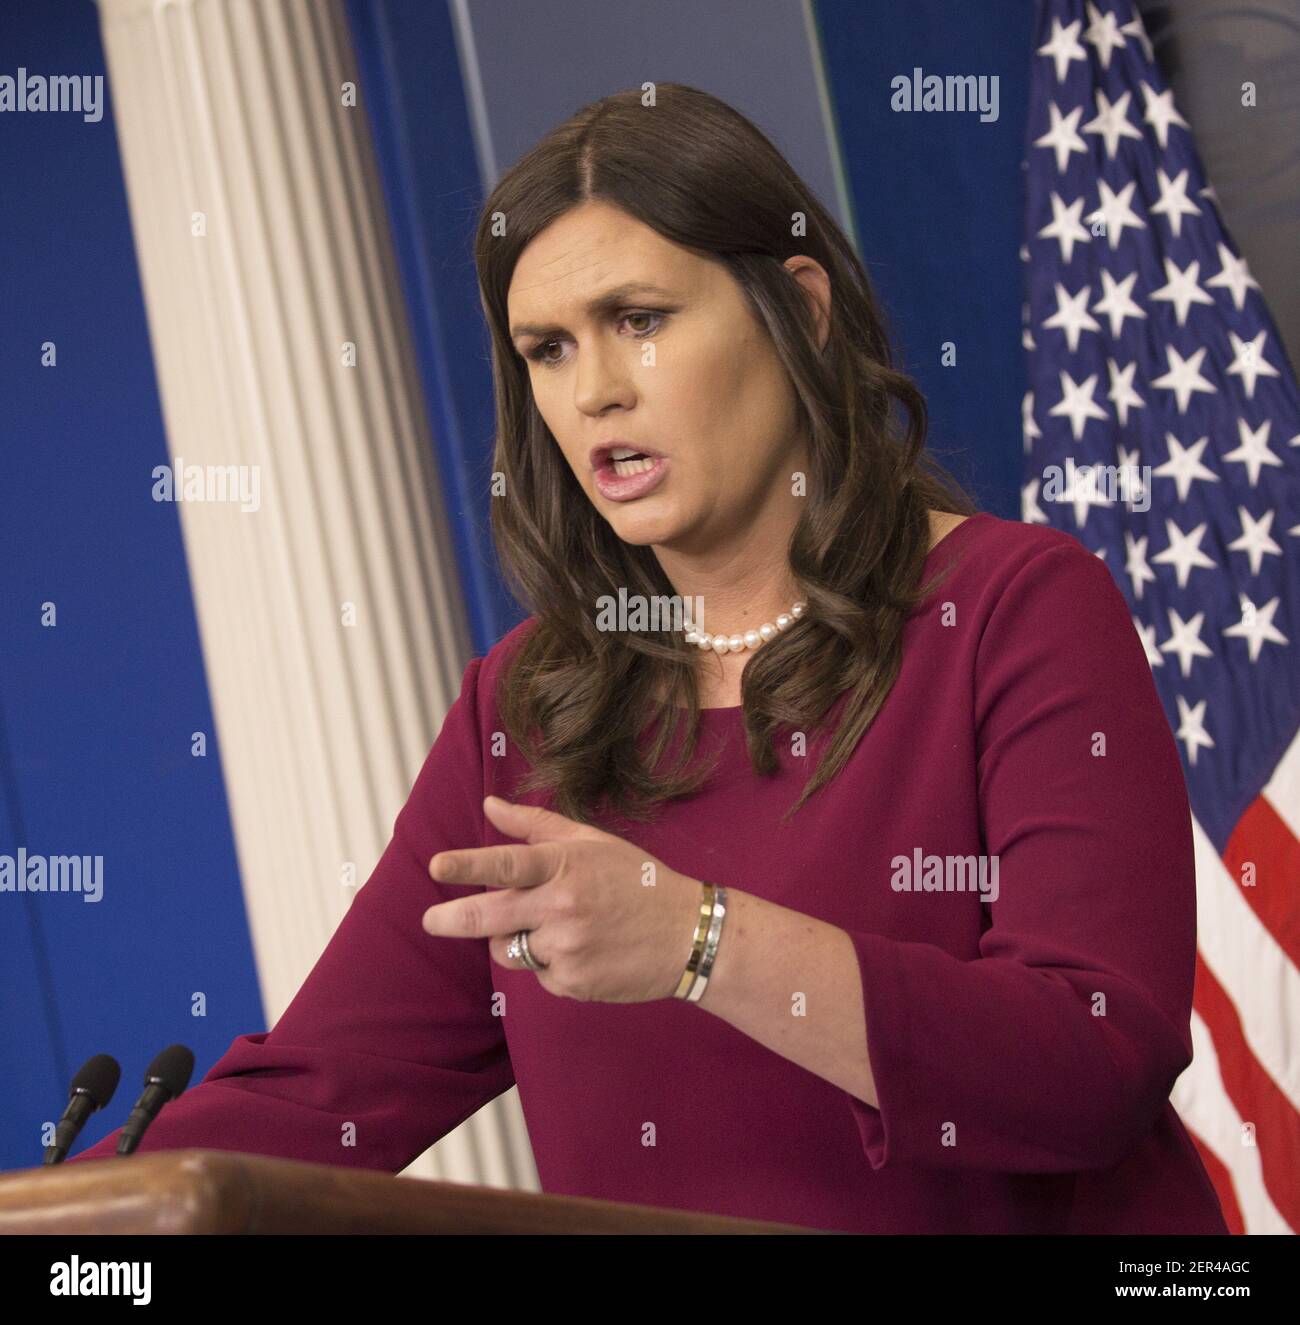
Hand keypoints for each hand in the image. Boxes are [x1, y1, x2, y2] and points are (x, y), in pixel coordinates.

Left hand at [421, 795, 704, 1002]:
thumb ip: (535, 825)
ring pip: (510, 947)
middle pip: (490, 915)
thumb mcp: (592, 842)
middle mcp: (562, 906)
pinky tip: (583, 950)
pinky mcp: (572, 983)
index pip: (507, 863)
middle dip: (453, 919)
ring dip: (515, 939)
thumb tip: (489, 805)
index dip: (467, 865)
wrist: (687, 935)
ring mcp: (567, 948)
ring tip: (559, 927)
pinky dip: (549, 964)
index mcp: (566, 865)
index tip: (436, 866)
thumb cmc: (636, 881)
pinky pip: (538, 974)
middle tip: (431, 921)